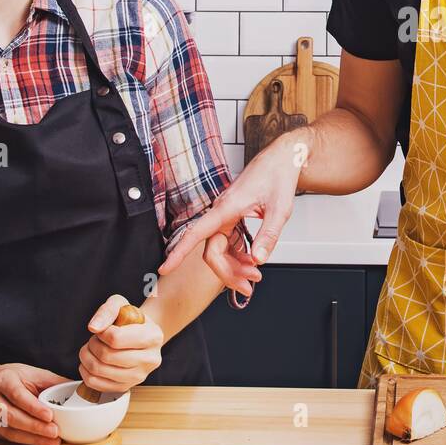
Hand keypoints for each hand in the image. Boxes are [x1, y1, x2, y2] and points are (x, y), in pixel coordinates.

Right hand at [0, 362, 68, 444]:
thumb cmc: (9, 377)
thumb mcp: (29, 372)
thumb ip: (51, 381)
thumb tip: (78, 387)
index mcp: (3, 380)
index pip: (17, 394)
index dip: (32, 406)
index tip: (49, 414)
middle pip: (12, 415)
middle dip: (34, 426)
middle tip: (55, 431)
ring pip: (10, 430)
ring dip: (33, 438)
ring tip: (53, 440)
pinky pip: (10, 437)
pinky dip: (28, 441)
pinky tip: (43, 442)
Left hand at [78, 294, 164, 393]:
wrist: (141, 336)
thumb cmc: (131, 320)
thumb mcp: (122, 305)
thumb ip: (108, 310)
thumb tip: (94, 327)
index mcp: (154, 337)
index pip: (116, 338)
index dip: (102, 332)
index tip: (104, 329)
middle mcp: (150, 360)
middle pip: (106, 356)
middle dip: (93, 344)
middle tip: (96, 338)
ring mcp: (139, 376)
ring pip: (99, 370)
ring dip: (86, 356)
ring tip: (92, 348)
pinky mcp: (126, 387)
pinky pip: (95, 383)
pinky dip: (85, 371)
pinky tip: (91, 361)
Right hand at [158, 129, 307, 290]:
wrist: (281, 159)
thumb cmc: (277, 177)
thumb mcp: (280, 209)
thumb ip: (268, 235)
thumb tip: (259, 259)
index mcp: (227, 207)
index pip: (197, 233)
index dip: (179, 252)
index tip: (164, 268)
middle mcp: (221, 212)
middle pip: (212, 251)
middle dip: (228, 271)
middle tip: (250, 284)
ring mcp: (225, 216)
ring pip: (220, 250)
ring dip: (234, 266)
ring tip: (255, 276)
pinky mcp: (232, 218)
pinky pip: (227, 243)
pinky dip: (238, 256)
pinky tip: (251, 262)